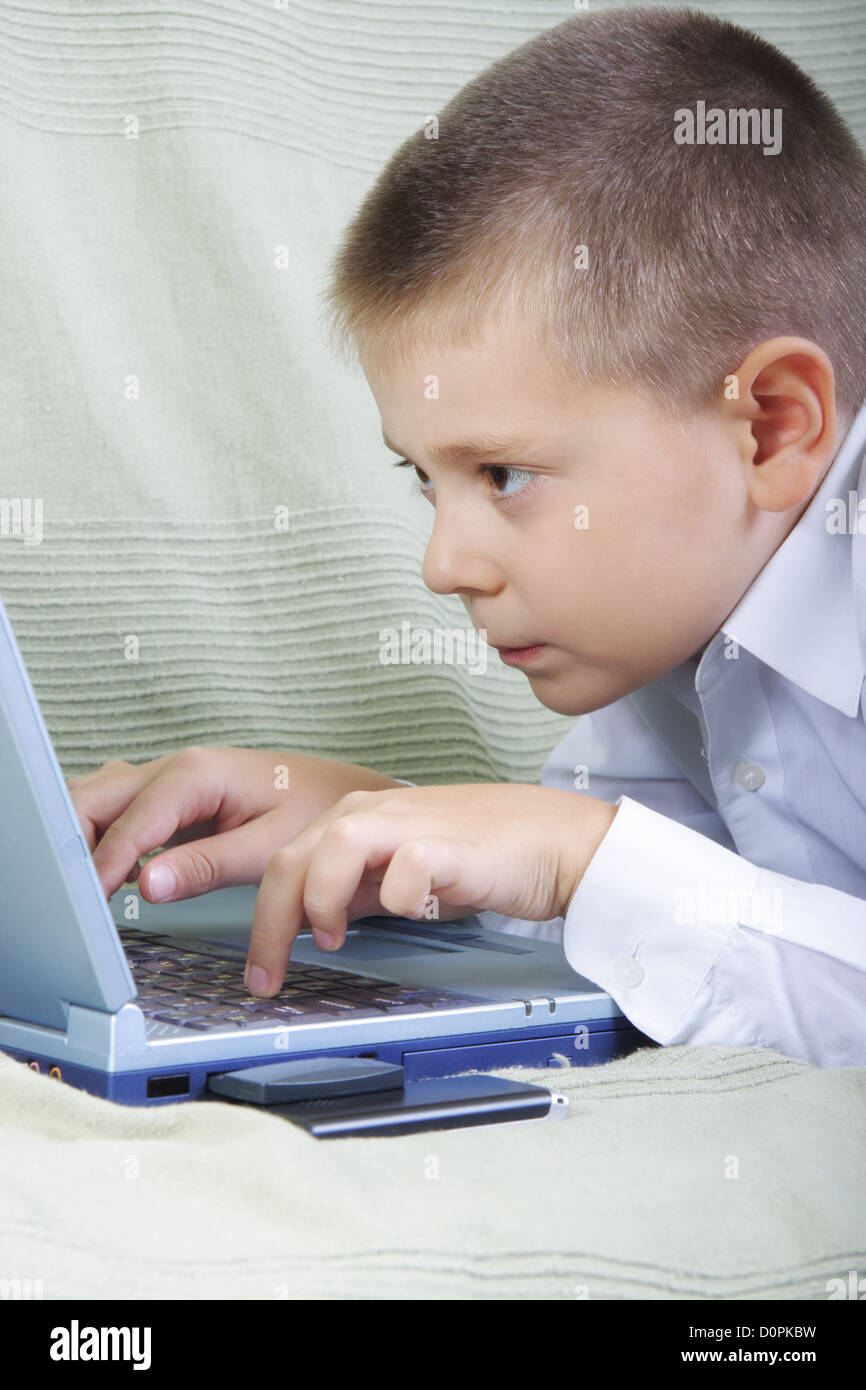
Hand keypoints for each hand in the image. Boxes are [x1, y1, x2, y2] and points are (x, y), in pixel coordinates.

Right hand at [65, 747, 407, 901]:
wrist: (350, 794)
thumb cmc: (319, 812)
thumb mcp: (269, 847)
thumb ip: (207, 866)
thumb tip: (149, 884)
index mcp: (197, 773)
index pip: (129, 820)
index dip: (105, 863)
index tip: (91, 902)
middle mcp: (177, 768)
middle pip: (96, 796)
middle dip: (74, 841)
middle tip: (73, 896)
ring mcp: (171, 779)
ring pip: (99, 796)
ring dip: (81, 835)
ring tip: (79, 887)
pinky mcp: (173, 797)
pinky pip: (118, 807)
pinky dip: (99, 833)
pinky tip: (102, 872)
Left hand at [244, 783, 617, 994]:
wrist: (551, 838)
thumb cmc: (478, 857)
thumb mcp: (398, 871)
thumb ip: (355, 890)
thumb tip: (309, 926)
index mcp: (355, 820)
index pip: (284, 866)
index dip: (263, 922)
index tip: (261, 973)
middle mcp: (373, 815)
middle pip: (293, 860)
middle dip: (272, 925)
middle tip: (269, 977)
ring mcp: (410, 824)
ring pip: (336, 846)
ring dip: (321, 899)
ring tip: (332, 939)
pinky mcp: (451, 845)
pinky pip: (409, 865)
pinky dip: (399, 894)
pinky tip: (408, 913)